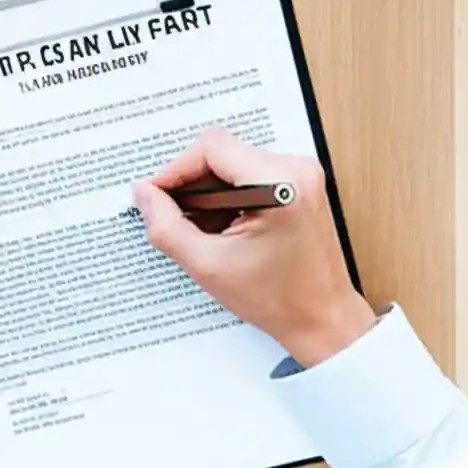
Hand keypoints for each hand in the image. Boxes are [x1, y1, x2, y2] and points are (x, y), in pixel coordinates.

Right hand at [132, 128, 374, 367]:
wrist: (322, 319)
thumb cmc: (278, 300)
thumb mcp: (208, 265)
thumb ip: (166, 226)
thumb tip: (145, 194)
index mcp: (280, 184)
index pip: (212, 148)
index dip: (176, 169)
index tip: (155, 194)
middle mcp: (296, 170)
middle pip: (222, 154)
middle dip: (191, 185)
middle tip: (172, 217)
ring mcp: (301, 176)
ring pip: (233, 164)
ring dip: (209, 194)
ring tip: (201, 232)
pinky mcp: (300, 185)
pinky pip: (250, 176)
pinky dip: (228, 199)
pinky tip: (221, 230)